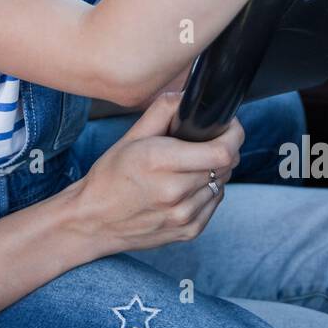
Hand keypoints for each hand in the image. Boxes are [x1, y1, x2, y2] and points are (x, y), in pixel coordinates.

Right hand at [67, 90, 243, 257]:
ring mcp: (183, 215)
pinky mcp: (189, 231)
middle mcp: (174, 191)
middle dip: (222, 149)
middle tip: (203, 144)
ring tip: (188, 168)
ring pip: (221, 184)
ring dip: (213, 171)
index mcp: (159, 161)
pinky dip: (206, 191)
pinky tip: (185, 188)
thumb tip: (189, 95)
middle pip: (226, 166)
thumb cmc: (110, 177)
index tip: (228, 126)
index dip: (233, 135)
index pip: (222, 151)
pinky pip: (213, 203)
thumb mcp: (130, 137)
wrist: (93, 221)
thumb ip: (162, 110)